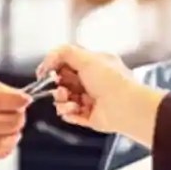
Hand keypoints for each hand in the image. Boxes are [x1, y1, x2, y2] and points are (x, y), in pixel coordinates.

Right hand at [0, 73, 29, 163]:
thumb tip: (17, 99)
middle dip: (19, 118)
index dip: (21, 100)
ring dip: (13, 136)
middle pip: (8, 123)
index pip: (7, 101)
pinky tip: (3, 143)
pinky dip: (1, 151)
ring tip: (13, 130)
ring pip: (2, 143)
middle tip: (19, 114)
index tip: (25, 99)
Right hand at [38, 44, 163, 139]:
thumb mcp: (86, 58)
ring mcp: (89, 99)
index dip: (54, 66)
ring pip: (63, 99)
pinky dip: (67, 112)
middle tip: (59, 86)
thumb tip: (47, 60)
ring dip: (60, 99)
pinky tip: (73, 109)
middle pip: (62, 81)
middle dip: (56, 84)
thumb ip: (63, 53)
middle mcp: (92, 81)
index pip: (67, 63)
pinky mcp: (88, 116)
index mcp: (94, 64)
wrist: (125, 107)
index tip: (45, 71)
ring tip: (66, 99)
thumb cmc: (112, 81)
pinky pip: (69, 114)